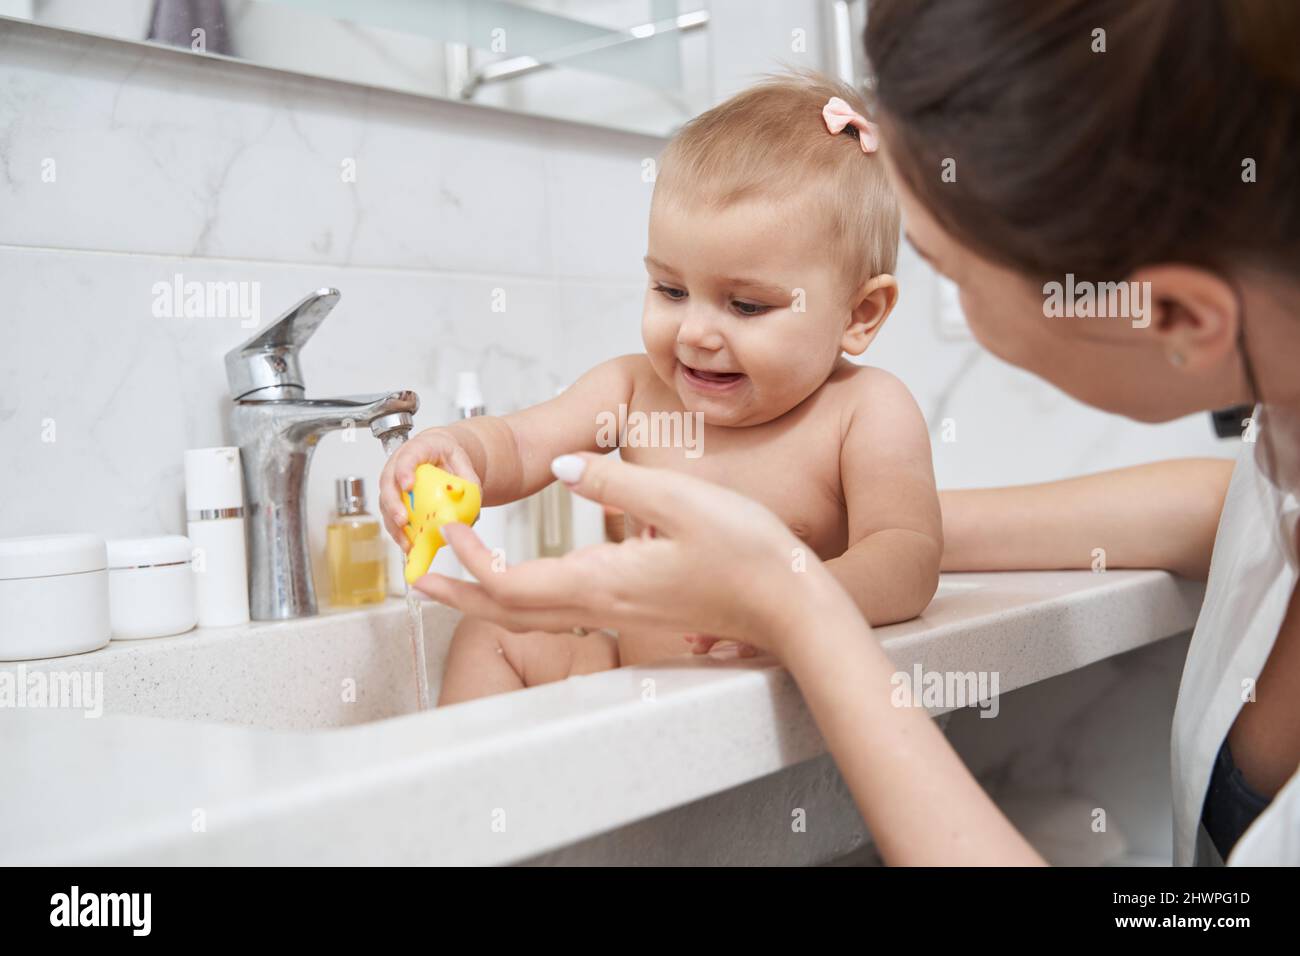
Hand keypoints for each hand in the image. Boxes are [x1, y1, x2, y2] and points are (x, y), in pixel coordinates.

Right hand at [379, 428, 480, 549]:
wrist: (438, 454)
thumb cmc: (446, 456)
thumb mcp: (461, 460)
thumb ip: (468, 478)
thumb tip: (473, 502)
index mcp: (416, 450)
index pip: (407, 458)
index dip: (404, 471)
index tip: (408, 485)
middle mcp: (397, 465)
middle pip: (388, 483)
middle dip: (393, 504)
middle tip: (402, 520)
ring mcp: (393, 483)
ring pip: (385, 503)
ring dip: (393, 524)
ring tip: (406, 542)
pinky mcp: (393, 500)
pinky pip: (391, 517)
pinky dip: (399, 533)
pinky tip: (409, 546)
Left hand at [413, 452, 838, 657]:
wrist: (791, 605)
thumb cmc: (748, 556)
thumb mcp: (680, 500)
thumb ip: (613, 482)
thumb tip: (562, 465)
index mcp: (604, 580)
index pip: (513, 583)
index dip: (470, 562)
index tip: (444, 532)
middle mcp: (605, 604)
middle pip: (512, 610)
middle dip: (460, 593)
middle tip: (420, 577)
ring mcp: (622, 612)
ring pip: (536, 614)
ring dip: (488, 596)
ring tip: (458, 578)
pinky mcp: (638, 609)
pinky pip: (564, 610)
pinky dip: (527, 596)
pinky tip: (531, 579)